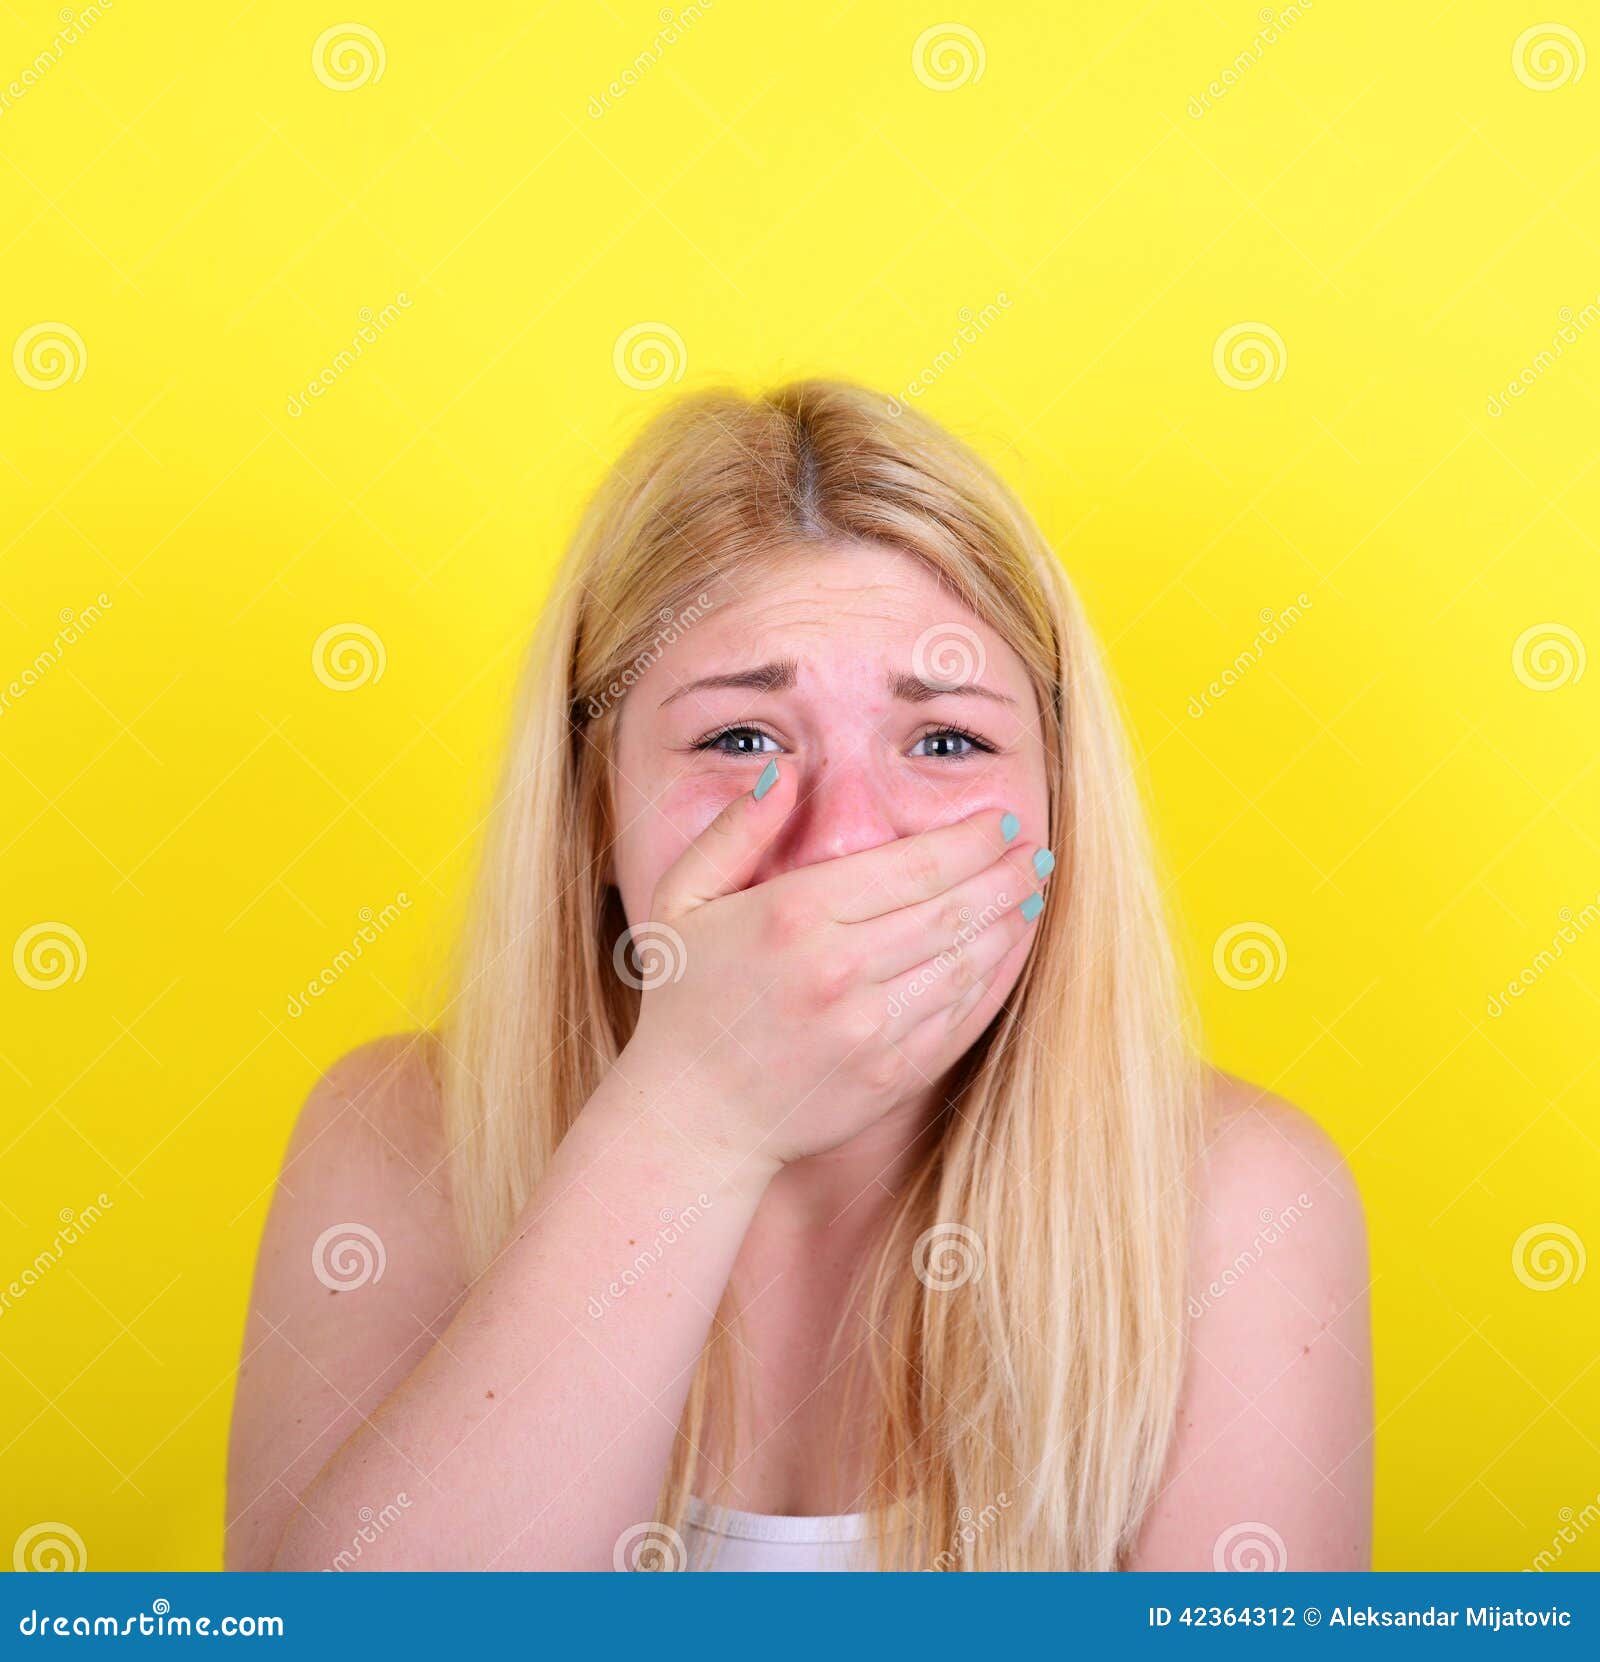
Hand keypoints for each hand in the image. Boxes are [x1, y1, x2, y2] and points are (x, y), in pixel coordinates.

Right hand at [613, 761, 1052, 1170]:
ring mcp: (870, 1031)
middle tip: (1034, 851)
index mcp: (794, 916)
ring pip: (967, 963)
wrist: (690, 1117)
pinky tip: (1008, 951)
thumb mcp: (684, 899)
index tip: (999, 823)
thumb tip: (785, 769)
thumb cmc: (684, 998)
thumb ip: (736, 831)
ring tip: (1031, 892)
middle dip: (1005, 874)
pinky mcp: (889, 1077)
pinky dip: (996, 979)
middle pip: (953, 910)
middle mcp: (839, 971)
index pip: (914, 865)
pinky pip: (962, 1018)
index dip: (970, 841)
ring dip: (1010, 923)